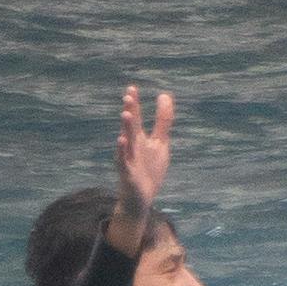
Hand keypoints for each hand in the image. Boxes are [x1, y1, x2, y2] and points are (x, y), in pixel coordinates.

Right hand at [112, 83, 175, 236]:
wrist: (141, 198)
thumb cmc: (149, 169)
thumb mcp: (160, 143)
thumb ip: (163, 121)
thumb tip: (165, 96)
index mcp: (139, 139)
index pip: (137, 118)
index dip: (135, 104)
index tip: (132, 88)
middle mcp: (132, 146)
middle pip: (131, 126)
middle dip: (131, 111)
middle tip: (129, 96)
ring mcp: (128, 159)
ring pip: (126, 141)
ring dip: (126, 128)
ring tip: (126, 114)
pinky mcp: (127, 173)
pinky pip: (123, 161)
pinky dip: (121, 151)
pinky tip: (121, 140)